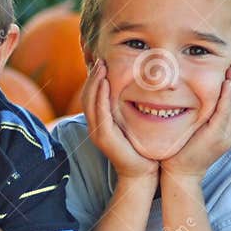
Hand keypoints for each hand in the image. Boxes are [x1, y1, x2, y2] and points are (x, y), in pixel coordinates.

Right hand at [83, 59, 158, 180]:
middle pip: (87, 96)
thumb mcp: (132, 123)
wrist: (143, 171)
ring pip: (90, 102)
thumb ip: (128, 109)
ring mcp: (98, 132)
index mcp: (100, 122)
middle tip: (100, 59)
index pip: (91, 96)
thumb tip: (136, 89)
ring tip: (101, 67)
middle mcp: (95, 126)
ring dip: (95, 82)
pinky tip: (105, 83)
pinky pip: (100, 112)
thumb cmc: (140, 147)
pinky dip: (100, 96)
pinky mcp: (104, 137)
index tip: (102, 62)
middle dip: (93, 76)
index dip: (94, 79)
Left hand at [160, 60, 230, 179]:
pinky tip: (228, 82)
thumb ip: (201, 118)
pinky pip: (226, 111)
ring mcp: (226, 135)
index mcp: (226, 130)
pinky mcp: (218, 136)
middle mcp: (230, 132)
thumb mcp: (195, 131)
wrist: (180, 175)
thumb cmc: (182, 153)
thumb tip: (195, 100)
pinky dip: (228, 95)